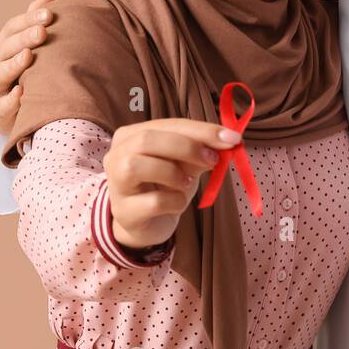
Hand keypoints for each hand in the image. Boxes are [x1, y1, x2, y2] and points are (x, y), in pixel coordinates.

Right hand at [0, 0, 57, 136]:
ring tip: (28, 56)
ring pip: (0, 74)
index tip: (49, 13)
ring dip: (14, 64)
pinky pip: (3, 105)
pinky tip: (21, 93)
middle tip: (43, 31)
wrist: (17, 111)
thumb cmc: (26, 73)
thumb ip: (36, 21)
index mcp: (2, 45)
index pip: (12, 27)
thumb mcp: (29, 46)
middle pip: (7, 47)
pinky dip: (11, 100)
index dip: (29, 19)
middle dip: (24, 38)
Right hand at [104, 119, 241, 248]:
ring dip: (173, 174)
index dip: (201, 130)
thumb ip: (201, 149)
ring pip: (137, 166)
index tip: (232, 138)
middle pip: (146, 140)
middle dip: (186, 147)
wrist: (148, 224)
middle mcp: (116, 155)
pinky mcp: (124, 212)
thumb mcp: (184, 163)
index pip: (168, 124)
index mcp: (131, 135)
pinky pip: (153, 201)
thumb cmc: (165, 186)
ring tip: (187, 184)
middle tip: (213, 160)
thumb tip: (229, 139)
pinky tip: (177, 203)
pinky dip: (175, 201)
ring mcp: (116, 184)